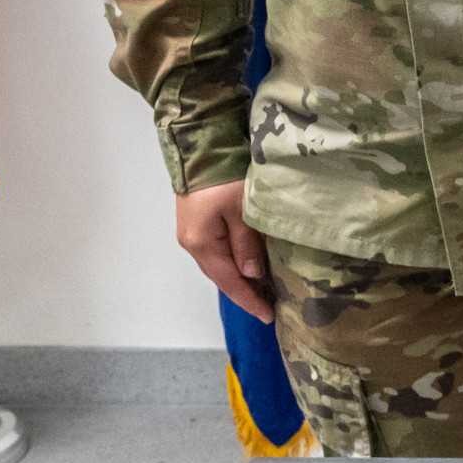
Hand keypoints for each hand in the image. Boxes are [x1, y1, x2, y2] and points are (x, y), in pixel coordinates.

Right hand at [176, 179, 273, 323]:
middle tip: (271, 305)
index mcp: (202, 243)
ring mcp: (190, 233)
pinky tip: (247, 267)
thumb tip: (251, 274)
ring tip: (263, 290)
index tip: (269, 316)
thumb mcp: (242, 209)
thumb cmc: (224, 176)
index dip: (249, 299)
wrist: (200, 147)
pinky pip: (216, 252)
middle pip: (221, 276)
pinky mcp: (195, 223)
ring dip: (239, 279)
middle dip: (245, 293)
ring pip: (218, 265)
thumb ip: (247, 244)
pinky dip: (232, 263)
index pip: (229, 281)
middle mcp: (191, 243)